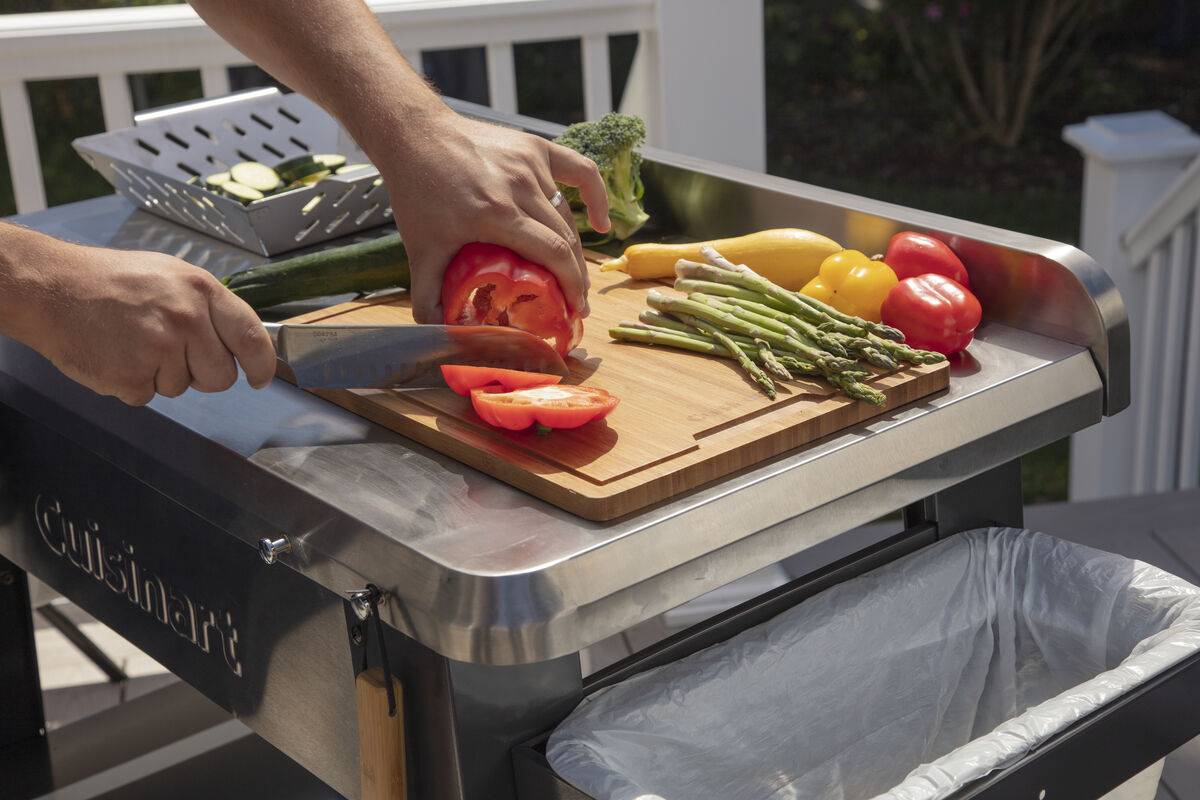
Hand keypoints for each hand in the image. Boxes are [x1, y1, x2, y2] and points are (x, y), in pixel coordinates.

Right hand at [17, 243, 276, 405]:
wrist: (52, 288)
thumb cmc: (110, 280)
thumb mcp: (172, 276)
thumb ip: (207, 308)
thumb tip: (237, 341)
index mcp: (201, 291)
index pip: (251, 338)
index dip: (262, 365)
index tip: (261, 378)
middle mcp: (186, 319)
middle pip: (220, 376)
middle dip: (202, 374)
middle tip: (172, 352)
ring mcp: (159, 350)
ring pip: (181, 388)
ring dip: (161, 375)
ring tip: (133, 342)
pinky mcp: (131, 377)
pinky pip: (148, 397)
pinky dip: (133, 384)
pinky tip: (117, 354)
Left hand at [378, 110, 609, 323]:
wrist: (415, 134)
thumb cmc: (418, 191)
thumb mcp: (420, 248)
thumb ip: (426, 294)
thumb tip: (435, 331)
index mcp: (497, 212)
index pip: (553, 254)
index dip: (571, 285)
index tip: (575, 310)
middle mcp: (520, 186)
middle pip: (566, 238)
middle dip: (576, 276)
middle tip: (575, 303)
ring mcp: (531, 164)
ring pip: (567, 214)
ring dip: (575, 248)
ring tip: (574, 275)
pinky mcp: (535, 147)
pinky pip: (580, 171)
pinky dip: (596, 197)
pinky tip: (600, 222)